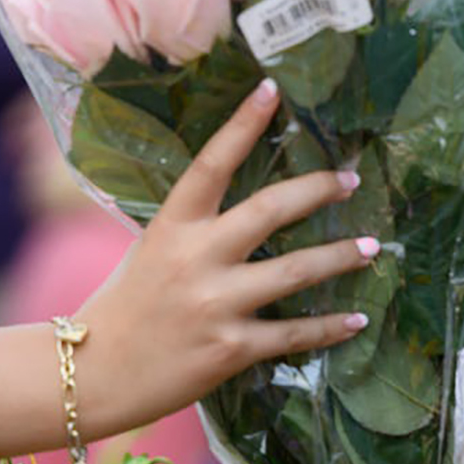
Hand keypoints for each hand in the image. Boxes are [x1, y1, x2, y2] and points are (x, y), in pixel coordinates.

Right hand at [74, 78, 372, 433]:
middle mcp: (196, 259)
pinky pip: (293, 334)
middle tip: (348, 180)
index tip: (273, 91)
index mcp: (171, 227)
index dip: (243, 125)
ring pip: (295, 271)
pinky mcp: (230, 348)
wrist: (94, 372)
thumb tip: (243, 213)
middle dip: (317, 190)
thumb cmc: (123, 308)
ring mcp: (215, 304)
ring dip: (339, 257)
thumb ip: (192, 232)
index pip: (212, 164)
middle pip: (270, 210)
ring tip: (370, 247)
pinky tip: (354, 319)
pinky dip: (329, 327)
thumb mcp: (149, 253)